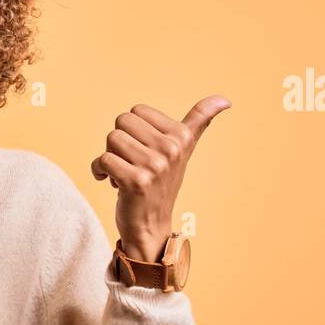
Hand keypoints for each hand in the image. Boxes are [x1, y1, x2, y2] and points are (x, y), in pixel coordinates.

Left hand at [90, 95, 230, 260]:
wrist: (152, 225)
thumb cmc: (162, 182)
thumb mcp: (184, 149)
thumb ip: (200, 120)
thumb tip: (225, 99)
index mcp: (182, 135)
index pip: (137, 111)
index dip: (133, 130)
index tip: (142, 150)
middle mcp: (171, 149)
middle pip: (122, 121)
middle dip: (119, 142)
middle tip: (131, 162)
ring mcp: (155, 166)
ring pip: (111, 139)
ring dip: (110, 157)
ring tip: (123, 173)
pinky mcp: (136, 181)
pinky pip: (103, 159)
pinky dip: (99, 171)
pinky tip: (112, 182)